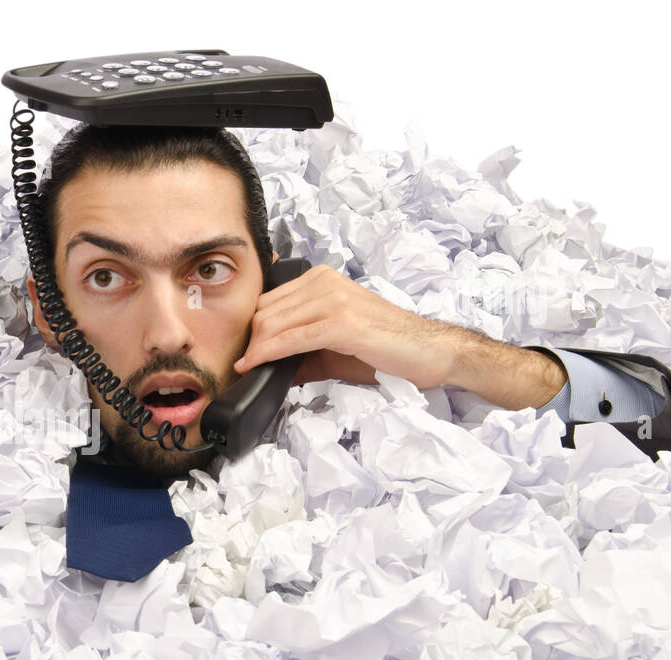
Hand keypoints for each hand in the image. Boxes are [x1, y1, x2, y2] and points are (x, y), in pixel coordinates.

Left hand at [234, 265, 460, 390]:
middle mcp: (325, 282)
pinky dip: (268, 354)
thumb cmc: (385, 351)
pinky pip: (291, 338)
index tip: (242, 352)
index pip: (267, 300)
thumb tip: (265, 368)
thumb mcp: (333, 348)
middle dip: (249, 340)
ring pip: (273, 322)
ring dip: (255, 349)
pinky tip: (256, 366)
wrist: (429, 354)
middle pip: (264, 310)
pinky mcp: (342, 322)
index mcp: (321, 280)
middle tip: (241, 364)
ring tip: (247, 368)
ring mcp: (334, 299)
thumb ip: (299, 351)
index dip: (251, 329)